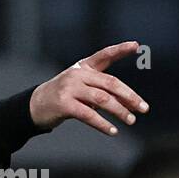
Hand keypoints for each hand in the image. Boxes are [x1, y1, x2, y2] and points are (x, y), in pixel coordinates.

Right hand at [29, 41, 147, 135]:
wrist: (34, 106)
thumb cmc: (64, 96)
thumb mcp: (81, 87)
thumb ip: (103, 90)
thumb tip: (130, 103)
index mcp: (83, 67)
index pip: (104, 55)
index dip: (120, 49)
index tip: (136, 46)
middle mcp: (77, 74)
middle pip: (110, 83)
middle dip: (129, 97)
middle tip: (143, 108)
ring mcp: (70, 88)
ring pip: (102, 99)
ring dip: (120, 111)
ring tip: (131, 120)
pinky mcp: (64, 104)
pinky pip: (89, 115)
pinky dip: (103, 124)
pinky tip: (113, 131)